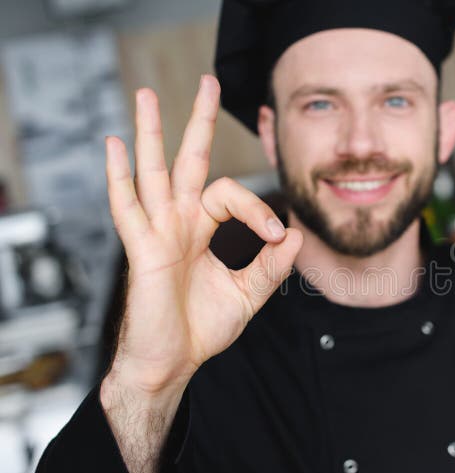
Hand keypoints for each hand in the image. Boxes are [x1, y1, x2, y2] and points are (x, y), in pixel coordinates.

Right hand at [104, 75, 301, 394]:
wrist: (171, 363)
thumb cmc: (201, 328)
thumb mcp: (248, 293)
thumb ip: (272, 265)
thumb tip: (296, 233)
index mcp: (202, 230)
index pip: (230, 193)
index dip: (257, 209)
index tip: (278, 238)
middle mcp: (178, 223)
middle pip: (187, 161)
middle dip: (197, 122)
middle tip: (208, 83)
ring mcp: (157, 233)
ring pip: (152, 172)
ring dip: (148, 133)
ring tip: (145, 94)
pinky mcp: (142, 251)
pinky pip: (128, 209)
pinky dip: (119, 177)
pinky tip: (114, 145)